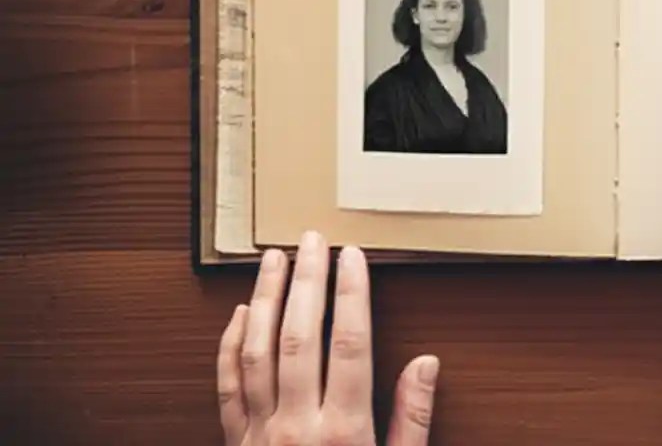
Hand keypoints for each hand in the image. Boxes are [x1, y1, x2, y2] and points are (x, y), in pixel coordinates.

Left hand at [217, 232, 440, 445]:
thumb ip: (411, 418)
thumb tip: (426, 364)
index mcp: (344, 432)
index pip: (350, 345)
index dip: (351, 294)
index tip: (353, 259)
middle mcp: (298, 427)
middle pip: (300, 338)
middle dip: (307, 282)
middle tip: (311, 242)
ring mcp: (261, 434)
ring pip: (258, 353)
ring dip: (266, 301)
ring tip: (275, 262)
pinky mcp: (237, 443)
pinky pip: (228, 387)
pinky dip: (232, 346)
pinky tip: (241, 315)